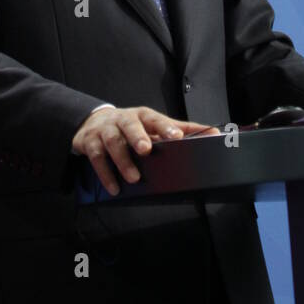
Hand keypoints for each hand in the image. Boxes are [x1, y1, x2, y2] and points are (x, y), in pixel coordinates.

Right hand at [71, 105, 219, 195]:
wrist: (93, 122)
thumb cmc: (132, 127)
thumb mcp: (155, 125)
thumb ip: (182, 129)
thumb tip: (214, 133)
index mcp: (143, 116)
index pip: (155, 119)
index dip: (166, 127)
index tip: (177, 136)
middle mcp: (123, 120)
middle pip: (130, 125)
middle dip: (137, 136)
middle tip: (146, 150)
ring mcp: (105, 130)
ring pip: (113, 142)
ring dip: (122, 160)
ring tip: (133, 178)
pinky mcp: (89, 142)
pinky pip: (96, 157)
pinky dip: (105, 173)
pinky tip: (114, 187)